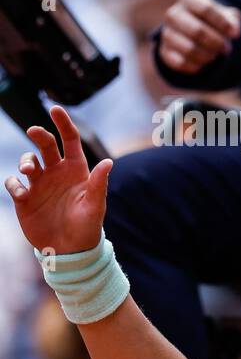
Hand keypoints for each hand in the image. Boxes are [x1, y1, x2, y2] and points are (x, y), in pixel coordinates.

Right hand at [4, 107, 111, 254]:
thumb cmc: (87, 227)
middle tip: (34, 131)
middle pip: (45, 145)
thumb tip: (108, 162)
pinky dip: (14, 184)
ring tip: (29, 171)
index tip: (54, 108)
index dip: (63, 123)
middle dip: (39, 134)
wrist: (70, 249)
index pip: (69, 140)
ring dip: (25, 161)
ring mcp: (39, 184)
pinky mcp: (24, 198)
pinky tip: (21, 192)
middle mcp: (56, 173)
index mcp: (76, 170)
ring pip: (27, 161)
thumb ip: (99, 184)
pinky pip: (13, 184)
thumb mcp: (96, 206)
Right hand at [158, 0, 240, 74]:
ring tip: (215, 55)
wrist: (196, 35)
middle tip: (226, 49)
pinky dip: (197, 66)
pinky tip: (203, 63)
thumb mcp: (227, 17)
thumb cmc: (214, 22)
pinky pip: (181, 63)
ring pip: (189, 49)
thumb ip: (233, 20)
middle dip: (217, 43)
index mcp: (188, 0)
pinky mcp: (165, 52)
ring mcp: (167, 33)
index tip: (235, 34)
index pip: (205, 8)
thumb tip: (234, 30)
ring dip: (208, 56)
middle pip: (197, 31)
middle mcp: (173, 14)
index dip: (223, 23)